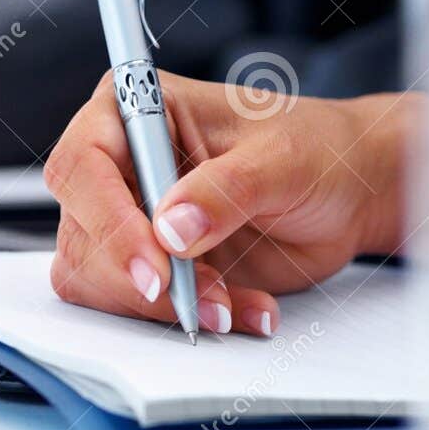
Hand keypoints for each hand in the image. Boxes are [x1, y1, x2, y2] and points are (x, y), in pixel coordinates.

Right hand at [43, 72, 416, 335]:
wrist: (346, 193)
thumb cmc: (314, 150)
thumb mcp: (282, 160)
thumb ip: (225, 190)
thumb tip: (170, 227)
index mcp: (137, 110)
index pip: (84, 163)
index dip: (107, 218)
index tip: (156, 266)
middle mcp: (121, 164)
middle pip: (82, 231)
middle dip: (137, 276)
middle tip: (201, 297)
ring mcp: (130, 218)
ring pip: (95, 277)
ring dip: (161, 305)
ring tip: (231, 304)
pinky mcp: (150, 265)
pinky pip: (133, 306)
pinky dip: (180, 319)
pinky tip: (236, 308)